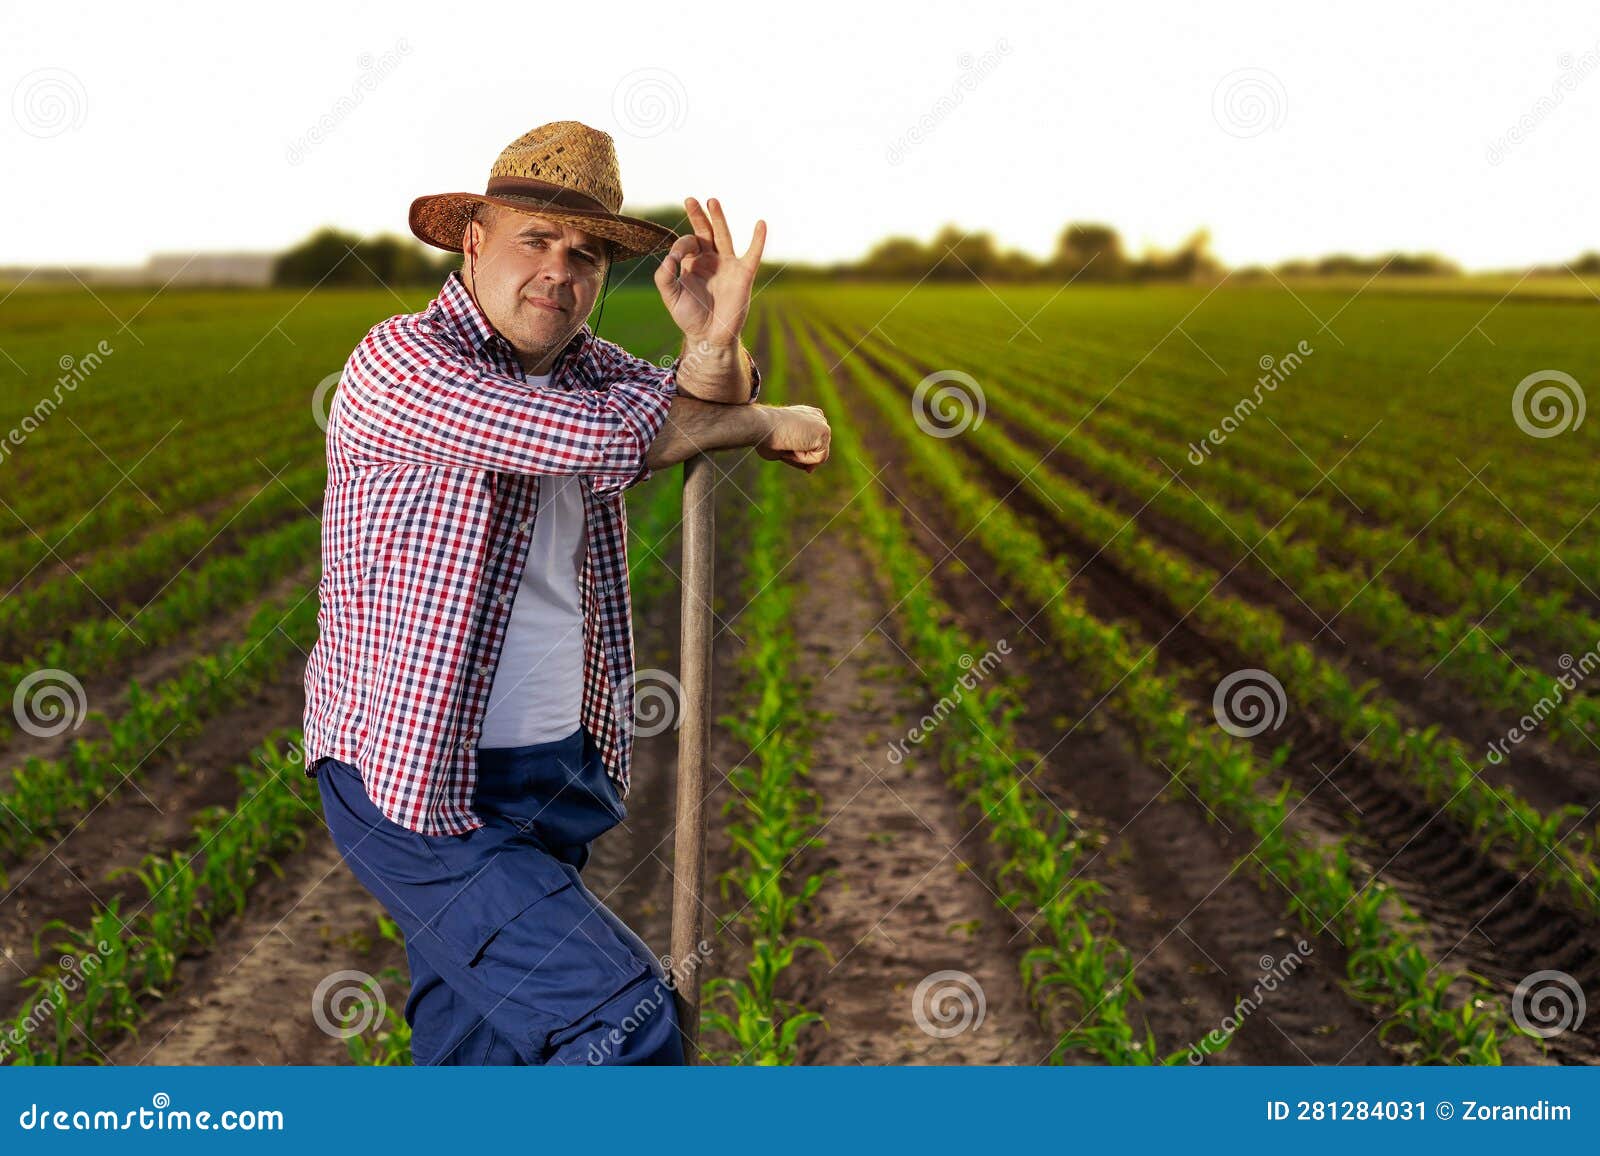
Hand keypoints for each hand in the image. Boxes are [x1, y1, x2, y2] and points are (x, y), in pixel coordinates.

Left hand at [654, 197, 764, 349]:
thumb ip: (665, 277)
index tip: (676, 259)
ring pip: (723, 236)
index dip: (680, 246)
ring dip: (718, 219)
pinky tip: (761, 224)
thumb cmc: (690, 318)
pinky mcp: (743, 275)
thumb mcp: (671, 297)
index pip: (687, 243)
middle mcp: (710, 260)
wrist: (709, 337)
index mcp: (692, 263)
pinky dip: (758, 239)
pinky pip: (753, 254)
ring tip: (712, 201)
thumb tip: (669, 257)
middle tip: (690, 199)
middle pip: (704, 231)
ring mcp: (727, 265)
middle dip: (698, 216)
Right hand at [756, 405, 829, 472]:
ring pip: (819, 456)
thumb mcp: (783, 446)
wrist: (762, 425)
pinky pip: (819, 458)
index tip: (786, 452)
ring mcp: (822, 423)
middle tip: (785, 447)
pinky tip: (794, 445)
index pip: (812, 442)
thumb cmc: (765, 436)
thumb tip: (810, 469)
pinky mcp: (824, 432)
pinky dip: (804, 459)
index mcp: (807, 415)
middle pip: (818, 450)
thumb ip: (798, 454)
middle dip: (803, 456)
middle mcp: (817, 416)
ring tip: (787, 444)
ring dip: (801, 457)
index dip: (802, 453)